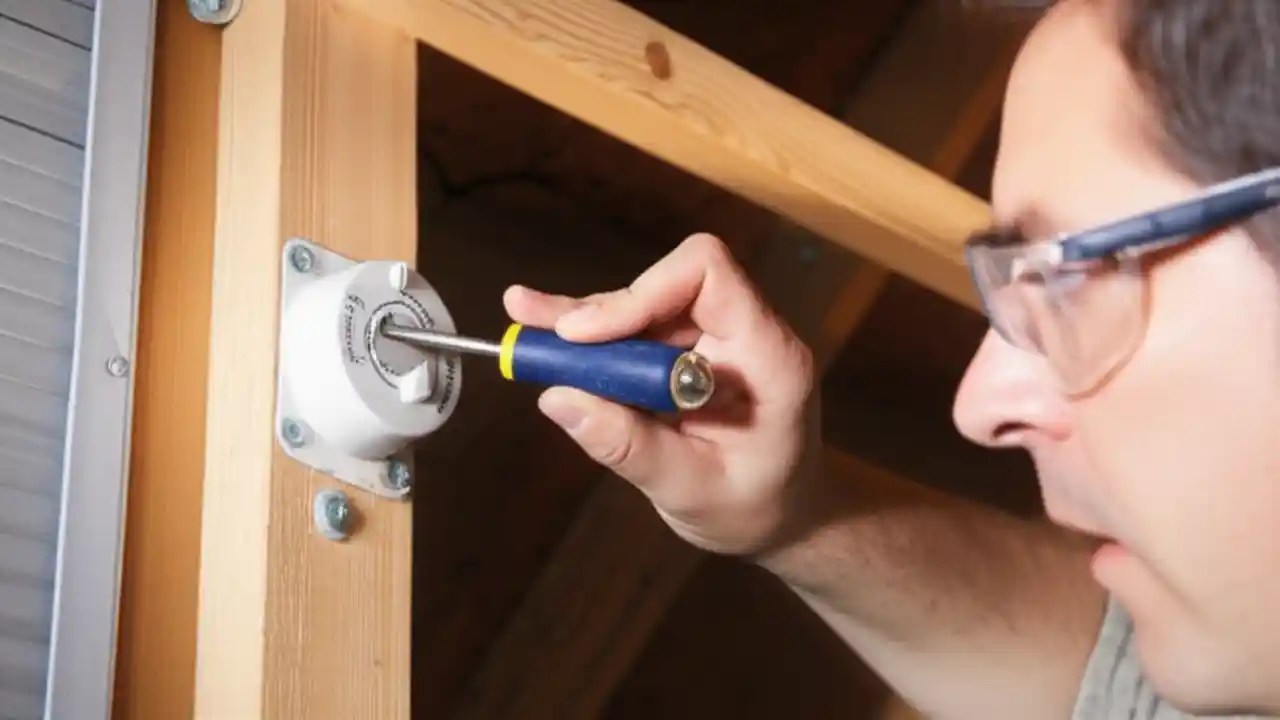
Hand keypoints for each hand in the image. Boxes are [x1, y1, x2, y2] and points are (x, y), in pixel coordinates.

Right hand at [503, 233, 823, 556]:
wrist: (789, 519)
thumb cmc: (756, 510)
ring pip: (647, 304)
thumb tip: (556, 400)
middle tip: (533, 327)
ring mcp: (721, 339)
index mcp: (768, 357)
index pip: (708, 275)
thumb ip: (630, 446)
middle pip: (668, 285)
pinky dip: (600, 344)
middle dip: (600, 311)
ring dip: (589, 323)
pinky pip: (644, 332)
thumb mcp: (691, 492)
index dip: (642, 292)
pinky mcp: (695, 352)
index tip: (585, 336)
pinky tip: (553, 345)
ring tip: (527, 329)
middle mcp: (747, 333)